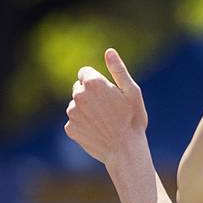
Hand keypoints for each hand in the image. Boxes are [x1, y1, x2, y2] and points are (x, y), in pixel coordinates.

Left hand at [64, 47, 147, 164]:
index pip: (85, 73)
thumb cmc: (133, 120)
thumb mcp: (132, 92)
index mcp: (93, 83)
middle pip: (79, 89)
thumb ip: (118, 70)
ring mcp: (72, 113)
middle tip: (108, 110)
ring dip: (86, 110)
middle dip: (90, 95)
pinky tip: (97, 131)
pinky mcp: (70, 128)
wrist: (125, 151)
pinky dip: (83, 125)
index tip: (109, 94)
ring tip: (104, 122)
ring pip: (76, 106)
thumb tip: (109, 52)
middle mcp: (78, 96)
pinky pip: (75, 122)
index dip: (98, 82)